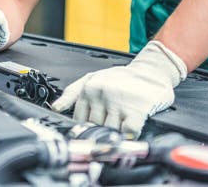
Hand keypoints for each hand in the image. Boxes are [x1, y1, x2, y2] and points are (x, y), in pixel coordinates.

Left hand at [51, 40, 187, 135]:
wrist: (152, 71)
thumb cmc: (123, 78)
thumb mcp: (93, 78)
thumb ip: (72, 93)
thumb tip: (55, 108)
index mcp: (89, 88)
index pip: (79, 119)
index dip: (84, 130)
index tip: (88, 136)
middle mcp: (102, 94)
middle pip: (93, 127)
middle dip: (100, 133)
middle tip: (108, 131)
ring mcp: (119, 101)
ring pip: (109, 132)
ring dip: (115, 135)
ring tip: (120, 129)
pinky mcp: (136, 110)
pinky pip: (127, 133)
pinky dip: (129, 136)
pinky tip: (130, 130)